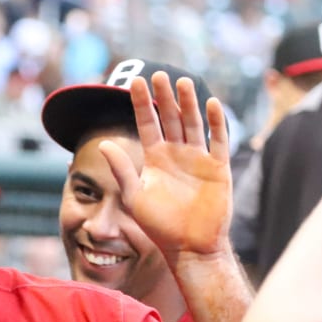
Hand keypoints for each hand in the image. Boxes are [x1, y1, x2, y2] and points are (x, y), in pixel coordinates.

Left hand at [102, 72, 234, 261]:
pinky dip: (216, 122)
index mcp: (155, 159)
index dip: (141, 104)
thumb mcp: (134, 197)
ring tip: (182, 82)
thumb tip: (103, 143)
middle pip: (170, 118)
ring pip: (193, 124)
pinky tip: (211, 103)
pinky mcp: (218, 167)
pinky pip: (218, 140)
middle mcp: (176, 154)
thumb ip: (121, 170)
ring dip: (188, 103)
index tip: (134, 82)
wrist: (190, 247)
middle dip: (164, 97)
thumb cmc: (160, 226)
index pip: (147, 124)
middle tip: (158, 74)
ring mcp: (198, 159)